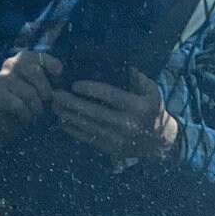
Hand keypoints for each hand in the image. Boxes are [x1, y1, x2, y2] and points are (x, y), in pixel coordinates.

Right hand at [0, 50, 59, 146]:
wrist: (5, 120)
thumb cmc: (28, 101)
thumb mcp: (42, 88)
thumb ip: (51, 79)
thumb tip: (59, 72)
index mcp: (24, 59)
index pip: (41, 57)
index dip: (52, 64)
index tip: (58, 73)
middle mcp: (11, 63)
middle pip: (36, 72)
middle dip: (46, 91)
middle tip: (46, 102)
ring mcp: (2, 77)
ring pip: (29, 92)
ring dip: (37, 107)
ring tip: (36, 112)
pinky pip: (19, 105)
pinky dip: (26, 114)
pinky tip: (26, 117)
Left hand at [53, 71, 178, 162]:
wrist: (159, 143)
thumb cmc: (153, 111)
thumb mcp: (152, 92)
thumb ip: (137, 78)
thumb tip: (122, 66)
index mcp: (138, 107)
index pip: (111, 96)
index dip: (91, 90)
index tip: (75, 84)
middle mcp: (127, 124)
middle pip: (94, 112)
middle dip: (73, 103)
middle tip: (56, 94)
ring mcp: (117, 139)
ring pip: (88, 126)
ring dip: (69, 116)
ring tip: (55, 106)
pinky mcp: (110, 149)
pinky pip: (88, 139)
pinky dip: (74, 130)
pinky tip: (63, 121)